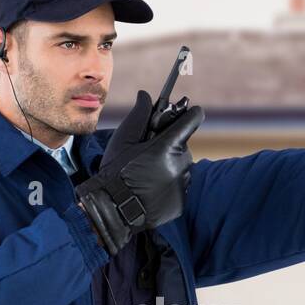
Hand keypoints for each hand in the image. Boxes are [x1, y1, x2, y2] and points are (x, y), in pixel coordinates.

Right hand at [77, 90, 203, 254]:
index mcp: (168, 145)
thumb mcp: (123, 139)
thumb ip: (139, 115)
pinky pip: (179, 187)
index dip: (190, 113)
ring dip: (170, 167)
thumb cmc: (115, 170)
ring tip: (146, 176)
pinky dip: (168, 186)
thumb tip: (146, 95)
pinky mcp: (181, 202)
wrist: (112, 209)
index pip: (192, 119)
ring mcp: (182, 185)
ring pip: (182, 167)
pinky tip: (150, 190)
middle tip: (148, 155)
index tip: (188, 112)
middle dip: (170, 146)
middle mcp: (181, 164)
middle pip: (183, 146)